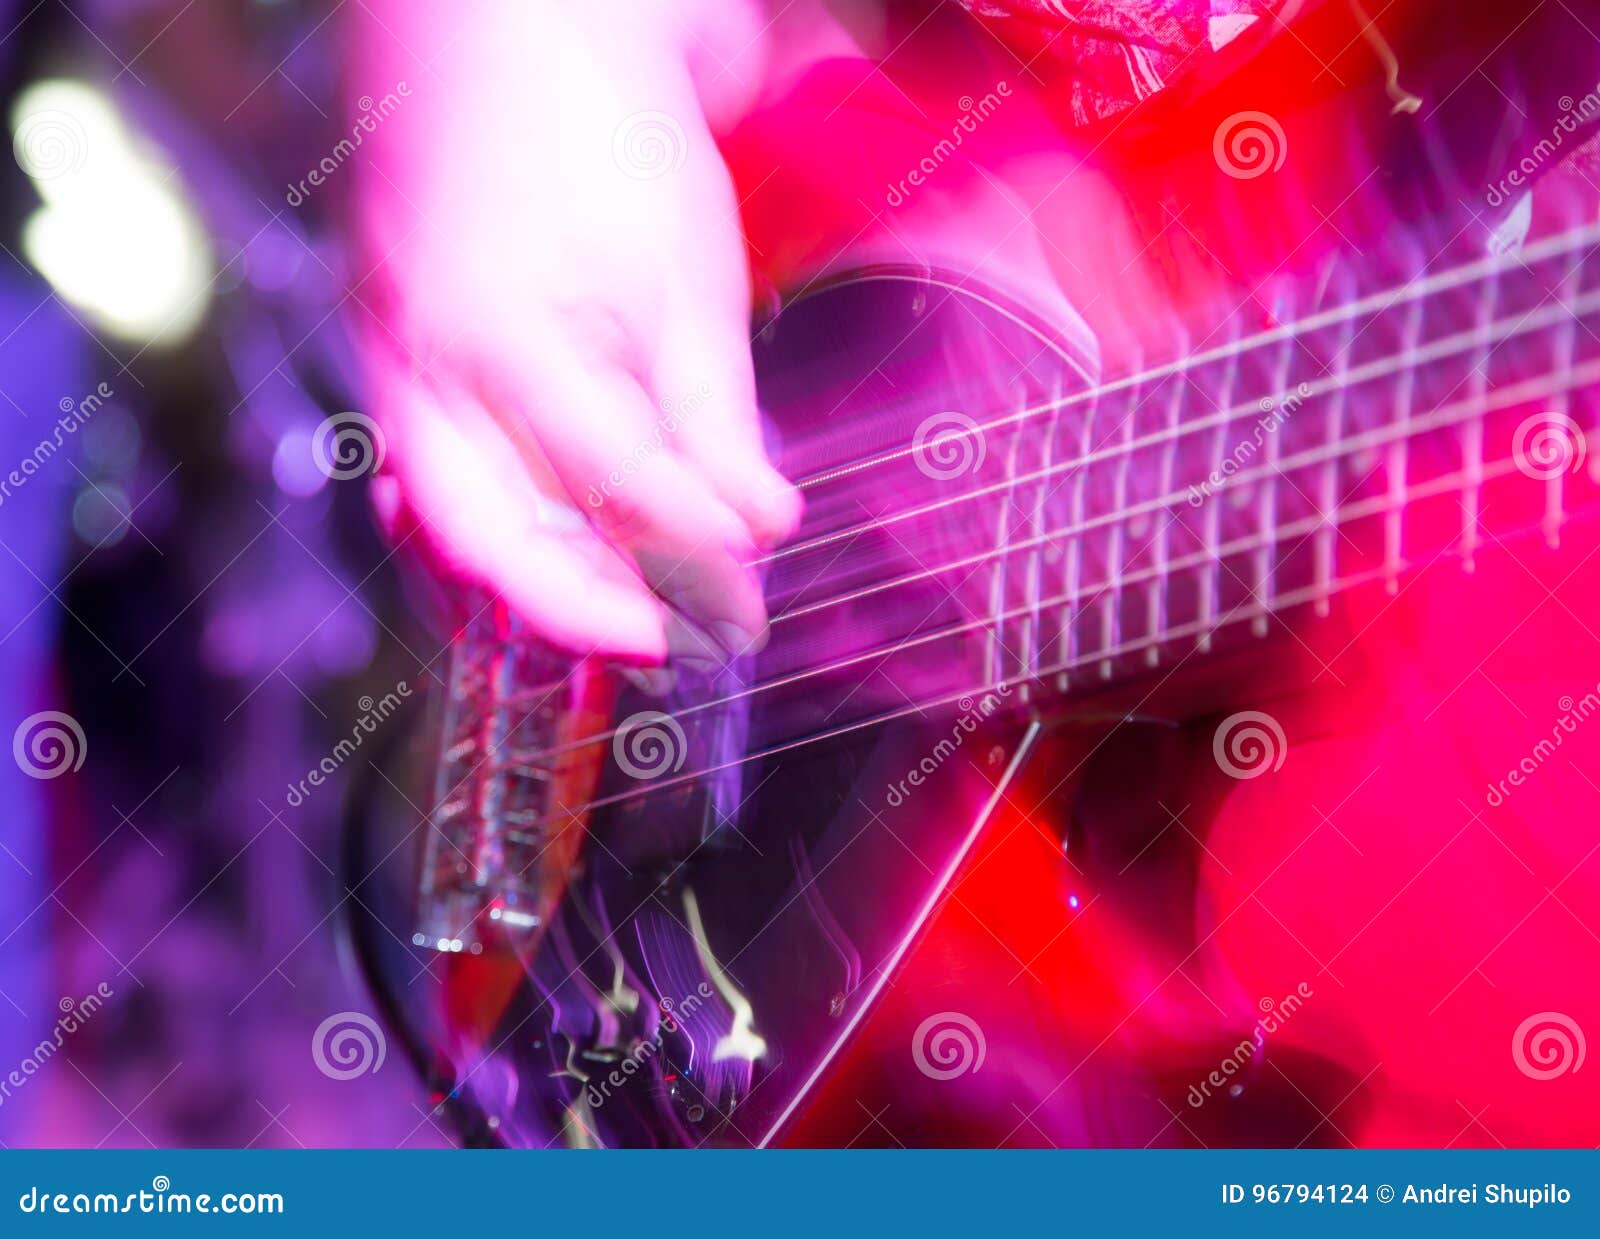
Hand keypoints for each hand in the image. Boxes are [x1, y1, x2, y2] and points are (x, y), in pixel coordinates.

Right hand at [349, 0, 799, 661]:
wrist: (505, 26)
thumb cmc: (603, 129)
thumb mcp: (689, 277)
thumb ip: (715, 418)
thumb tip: (753, 531)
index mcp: (511, 340)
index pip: (615, 489)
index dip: (690, 553)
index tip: (748, 595)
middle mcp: (426, 368)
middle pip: (491, 541)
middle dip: (585, 611)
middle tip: (671, 645)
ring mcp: (391, 360)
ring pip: (443, 521)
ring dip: (527, 584)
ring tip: (616, 615)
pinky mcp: (390, 352)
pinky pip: (424, 475)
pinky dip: (483, 527)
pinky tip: (541, 550)